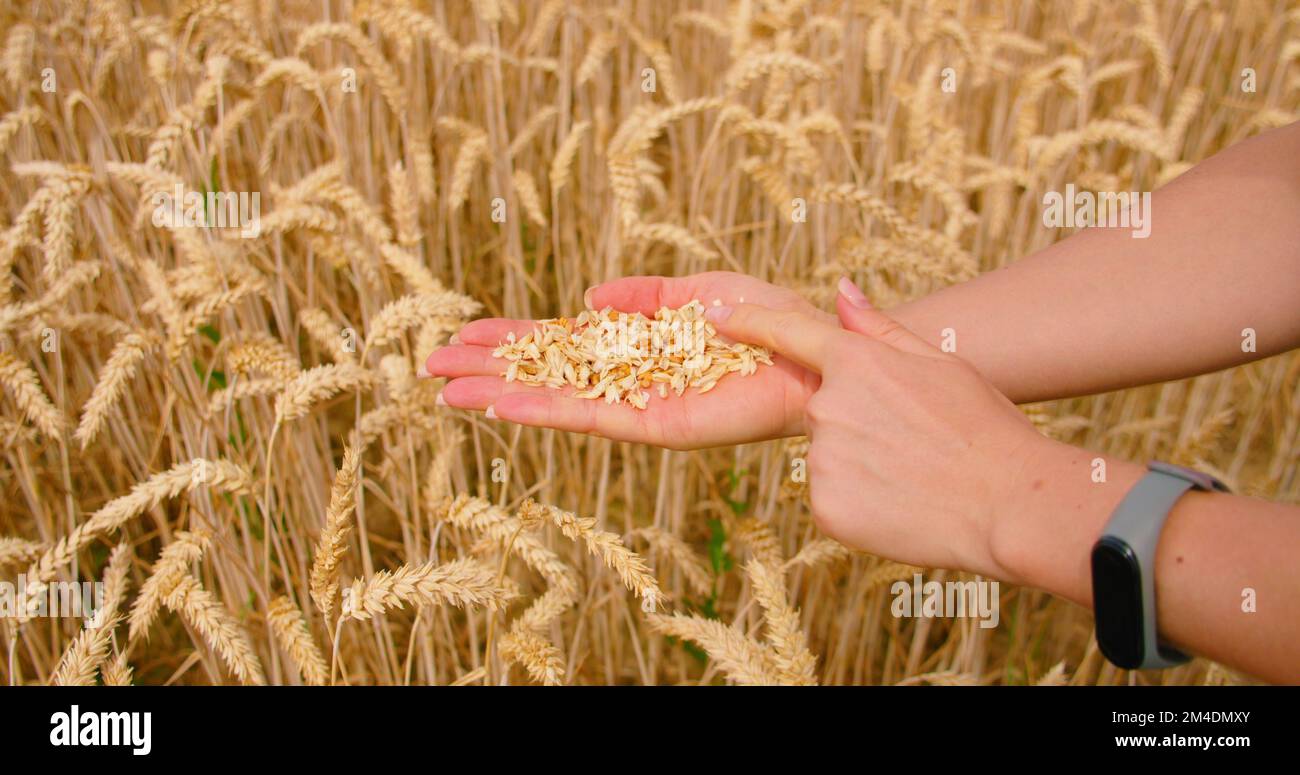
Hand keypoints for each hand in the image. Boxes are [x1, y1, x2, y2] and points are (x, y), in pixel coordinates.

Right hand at [425, 272, 828, 448]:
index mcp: (632, 348)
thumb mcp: (692, 293)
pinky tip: (505, 406)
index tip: (461, 335)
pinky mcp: (659, 426)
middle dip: (487, 370)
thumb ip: (642, 297)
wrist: (812, 350)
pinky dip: (548, 412)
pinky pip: (594, 419)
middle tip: (429, 367)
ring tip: (447, 391)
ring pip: (555, 401)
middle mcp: (627, 381)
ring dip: (500, 394)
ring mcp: (638, 406)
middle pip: (543, 376)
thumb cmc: (764, 318)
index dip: (510, 340)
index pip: (557, 345)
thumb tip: (589, 299)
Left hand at [703, 277, 1054, 579]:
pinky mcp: (824, 506)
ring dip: (862, 464)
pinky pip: (833, 496)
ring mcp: (822, 459)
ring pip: (830, 457)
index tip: (718, 316)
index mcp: (856, 362)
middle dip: (859, 423)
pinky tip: (901, 503)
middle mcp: (827, 407)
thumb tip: (842, 288)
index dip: (749, 322)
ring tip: (915, 474)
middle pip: (825, 410)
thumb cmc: (984, 429)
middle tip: (914, 441)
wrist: (1008, 505)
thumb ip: (880, 329)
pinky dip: (860, 501)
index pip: (788, 333)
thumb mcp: (940, 362)